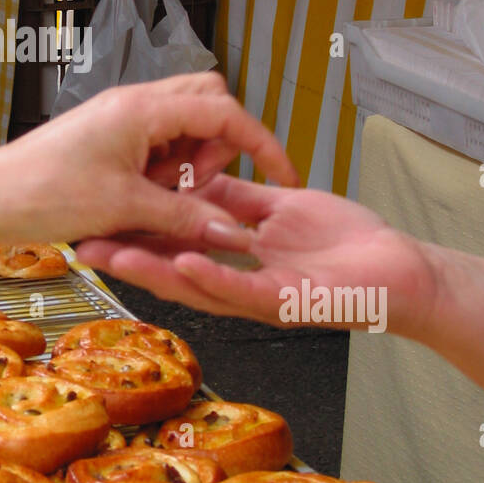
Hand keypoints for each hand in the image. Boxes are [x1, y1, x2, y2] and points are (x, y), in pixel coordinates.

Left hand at [0, 73, 297, 245]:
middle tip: (196, 189)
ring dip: (188, 165)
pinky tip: (141, 200)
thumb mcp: (124, 210)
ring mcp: (123, 119)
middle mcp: (137, 104)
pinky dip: (164, 172)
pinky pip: (159, 145)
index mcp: (144, 108)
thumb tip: (234, 232)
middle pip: (210, 107)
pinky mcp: (111, 137)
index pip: (225, 113)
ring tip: (157, 200)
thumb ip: (186, 217)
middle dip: (219, 150)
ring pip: (185, 128)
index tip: (283, 175)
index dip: (261, 144)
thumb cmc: (43, 193)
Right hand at [75, 174, 439, 337]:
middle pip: (174, 274)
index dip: (135, 237)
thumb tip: (197, 180)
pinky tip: (185, 262)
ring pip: (200, 286)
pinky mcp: (289, 302)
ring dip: (158, 271)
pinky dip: (215, 275)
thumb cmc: (345, 244)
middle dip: (129, 260)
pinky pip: (244, 289)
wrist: (399, 270)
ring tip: (118, 255)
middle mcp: (240, 286)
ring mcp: (261, 298)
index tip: (96, 221)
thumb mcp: (279, 211)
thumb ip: (239, 201)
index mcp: (235, 262)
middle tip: (84, 247)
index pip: (175, 248)